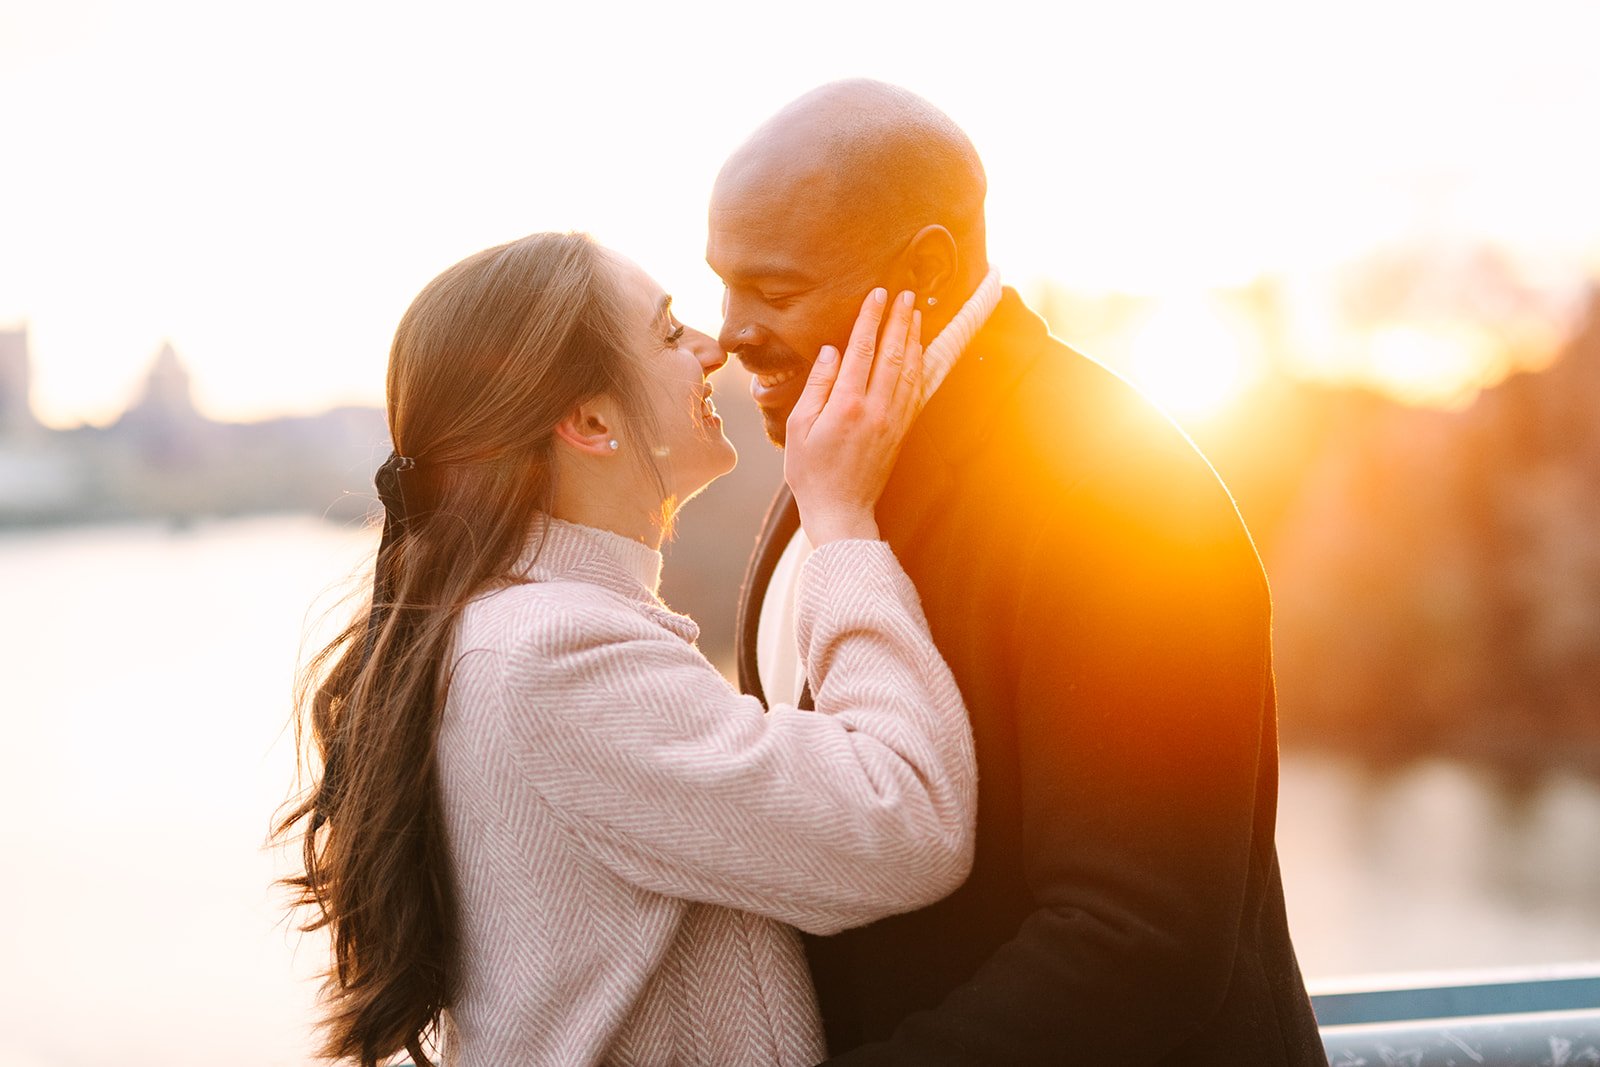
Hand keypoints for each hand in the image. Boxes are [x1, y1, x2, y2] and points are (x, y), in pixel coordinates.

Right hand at [784, 287, 924, 544]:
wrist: (841, 511)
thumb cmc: (810, 472)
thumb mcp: (798, 428)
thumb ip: (817, 386)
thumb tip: (832, 351)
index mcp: (847, 405)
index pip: (861, 350)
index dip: (870, 319)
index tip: (877, 293)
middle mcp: (876, 409)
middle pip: (892, 353)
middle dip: (899, 320)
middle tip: (905, 293)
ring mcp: (894, 420)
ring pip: (910, 368)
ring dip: (913, 337)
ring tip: (915, 312)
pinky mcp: (902, 430)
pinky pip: (917, 390)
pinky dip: (921, 365)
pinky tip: (921, 349)